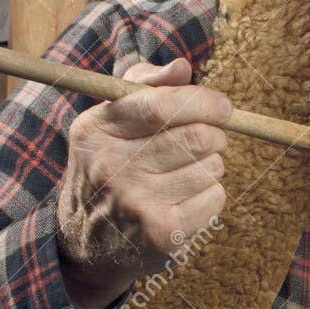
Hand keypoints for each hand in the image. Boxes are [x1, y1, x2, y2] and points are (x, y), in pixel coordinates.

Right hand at [56, 54, 229, 308]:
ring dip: (212, 165)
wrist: (86, 241)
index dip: (202, 102)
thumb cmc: (109, 166)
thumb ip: (144, 86)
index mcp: (95, 131)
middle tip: (211, 139)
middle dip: (215, 135)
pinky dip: (212, 194)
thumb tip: (182, 67)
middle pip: (195, 138)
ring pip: (210, 168)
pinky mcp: (161, 234)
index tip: (223, 106)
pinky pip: (215, 198)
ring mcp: (136, 205)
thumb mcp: (110, 121)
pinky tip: (188, 198)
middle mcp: (111, 168)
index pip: (160, 106)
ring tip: (189, 172)